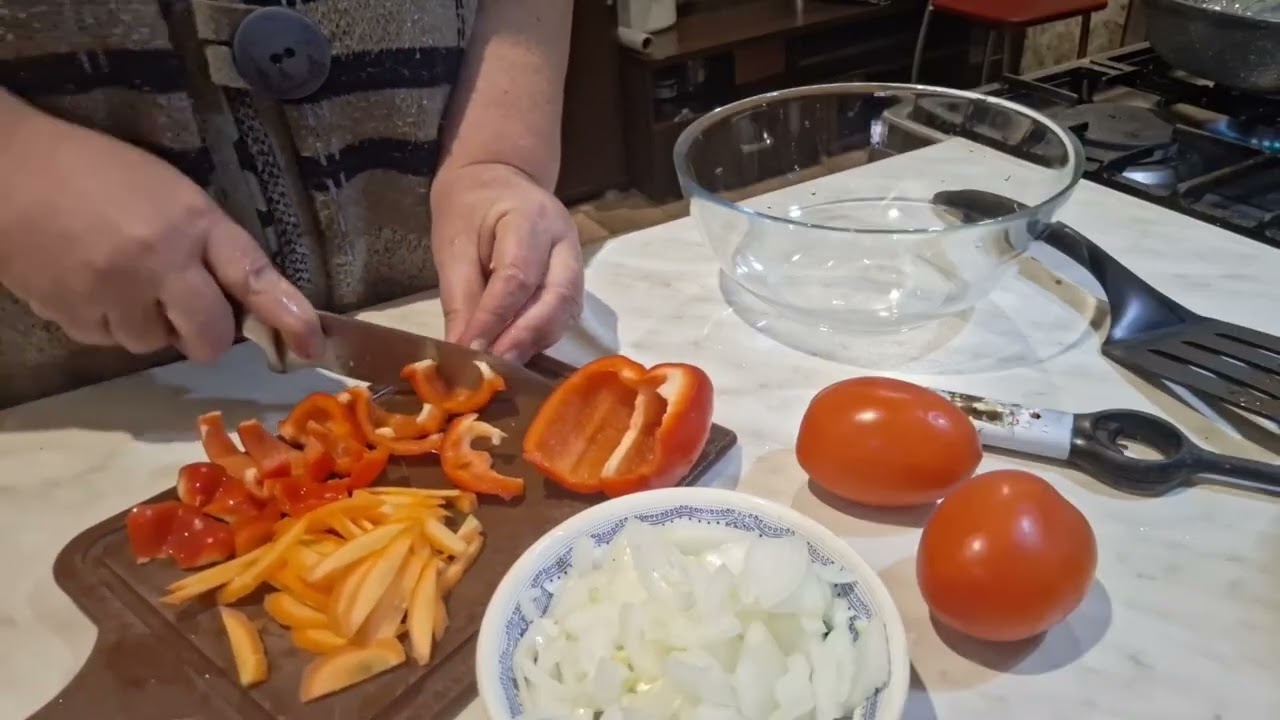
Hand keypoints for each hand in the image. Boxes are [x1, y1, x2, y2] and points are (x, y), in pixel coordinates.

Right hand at [0, 102, 322, 361]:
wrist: (5, 169)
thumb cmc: (93, 170)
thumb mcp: (169, 191)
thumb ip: (206, 242)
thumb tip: (237, 298)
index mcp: (192, 222)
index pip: (254, 277)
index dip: (289, 316)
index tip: (313, 346)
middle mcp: (159, 263)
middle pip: (208, 337)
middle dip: (206, 334)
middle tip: (188, 309)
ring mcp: (113, 293)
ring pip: (152, 344)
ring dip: (148, 324)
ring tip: (121, 279)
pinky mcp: (71, 314)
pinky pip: (107, 341)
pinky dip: (106, 323)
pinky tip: (89, 285)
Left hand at [430, 162, 583, 361]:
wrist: (498, 179)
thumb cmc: (470, 209)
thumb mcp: (453, 243)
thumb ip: (460, 297)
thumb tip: (461, 350)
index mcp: (530, 218)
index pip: (517, 276)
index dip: (494, 318)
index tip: (470, 350)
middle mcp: (564, 240)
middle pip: (557, 298)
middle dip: (525, 338)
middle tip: (494, 368)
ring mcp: (575, 261)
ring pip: (566, 311)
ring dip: (535, 343)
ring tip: (502, 366)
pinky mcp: (574, 280)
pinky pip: (564, 315)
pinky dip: (541, 338)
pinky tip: (517, 353)